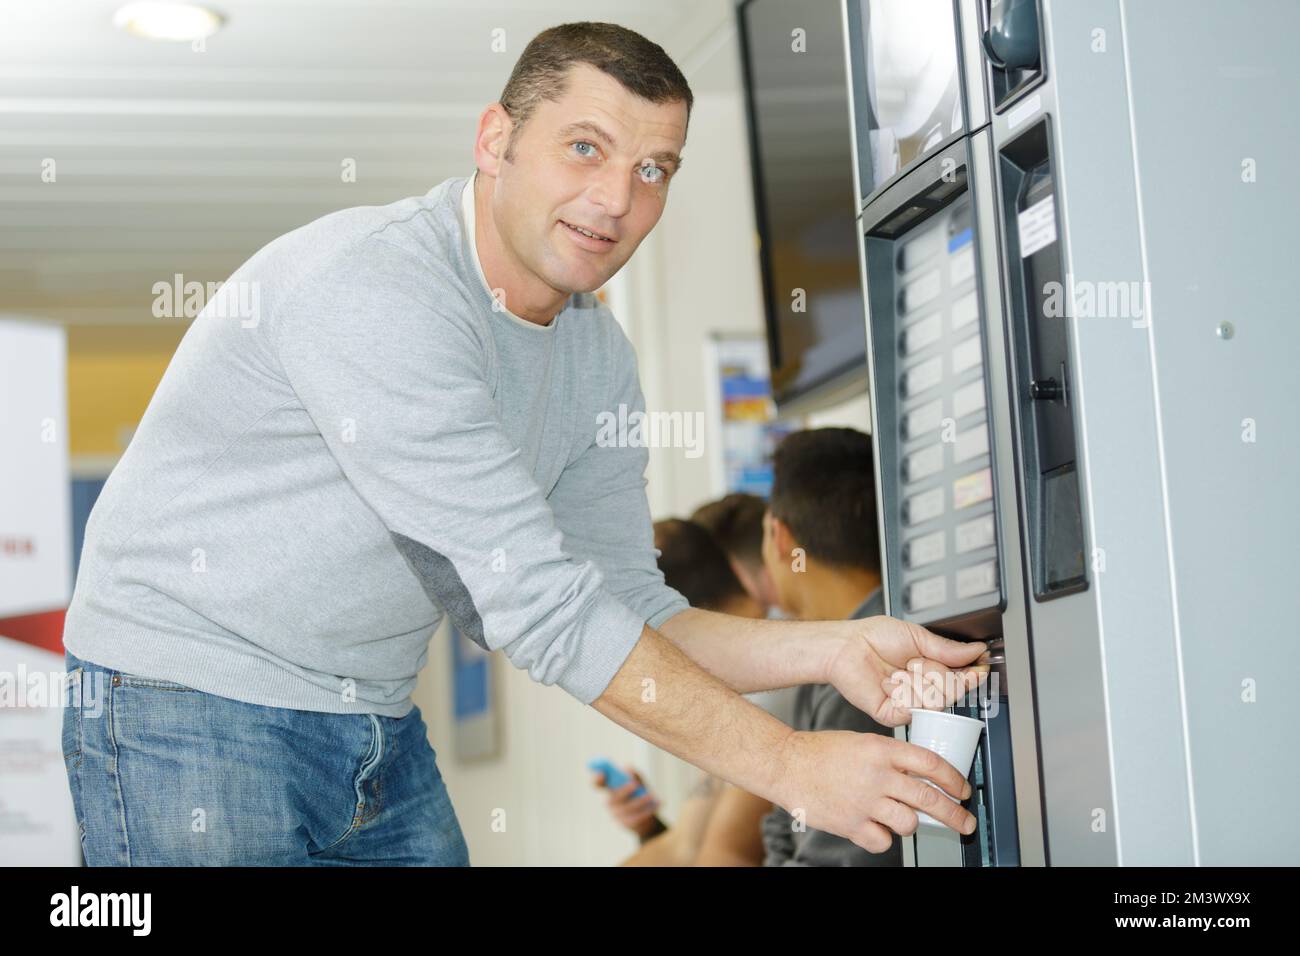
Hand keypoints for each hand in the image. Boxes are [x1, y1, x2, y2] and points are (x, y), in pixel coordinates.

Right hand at [593, 767, 660, 838]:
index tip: (602, 773)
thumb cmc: (639, 796)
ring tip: (651, 796)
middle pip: (613, 797)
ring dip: (640, 801)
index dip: (597, 779)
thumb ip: (634, 775)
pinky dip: (647, 811)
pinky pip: (636, 818)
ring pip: (627, 808)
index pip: (597, 784)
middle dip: (624, 791)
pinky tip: (657, 805)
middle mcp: (610, 803)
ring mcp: (616, 815)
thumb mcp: (638, 783)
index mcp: (610, 789)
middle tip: (635, 785)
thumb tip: (628, 769)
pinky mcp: (626, 824)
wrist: (646, 819)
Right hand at [776, 728, 976, 848]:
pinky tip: (873, 827)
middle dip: (954, 814)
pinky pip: (882, 842)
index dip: (953, 778)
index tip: (962, 789)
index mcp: (880, 750)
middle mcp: (876, 776)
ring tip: (900, 817)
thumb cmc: (820, 752)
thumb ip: (890, 757)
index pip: (930, 763)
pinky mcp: (850, 824)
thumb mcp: (862, 742)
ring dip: (910, 823)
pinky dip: (882, 838)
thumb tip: (921, 775)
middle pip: (929, 798)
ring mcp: (864, 802)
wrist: (786, 765)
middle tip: (965, 821)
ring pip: (908, 823)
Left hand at [827, 615, 989, 726]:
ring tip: (897, 671)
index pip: (962, 679)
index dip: (971, 675)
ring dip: (916, 680)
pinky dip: (902, 690)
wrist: (847, 646)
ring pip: (935, 700)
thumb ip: (947, 649)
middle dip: (935, 672)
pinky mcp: (895, 714)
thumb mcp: (917, 636)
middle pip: (951, 691)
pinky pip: (914, 707)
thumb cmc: (874, 637)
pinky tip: (889, 682)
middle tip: (915, 661)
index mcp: (931, 669)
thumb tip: (976, 650)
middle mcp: (923, 688)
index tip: (979, 668)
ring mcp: (910, 703)